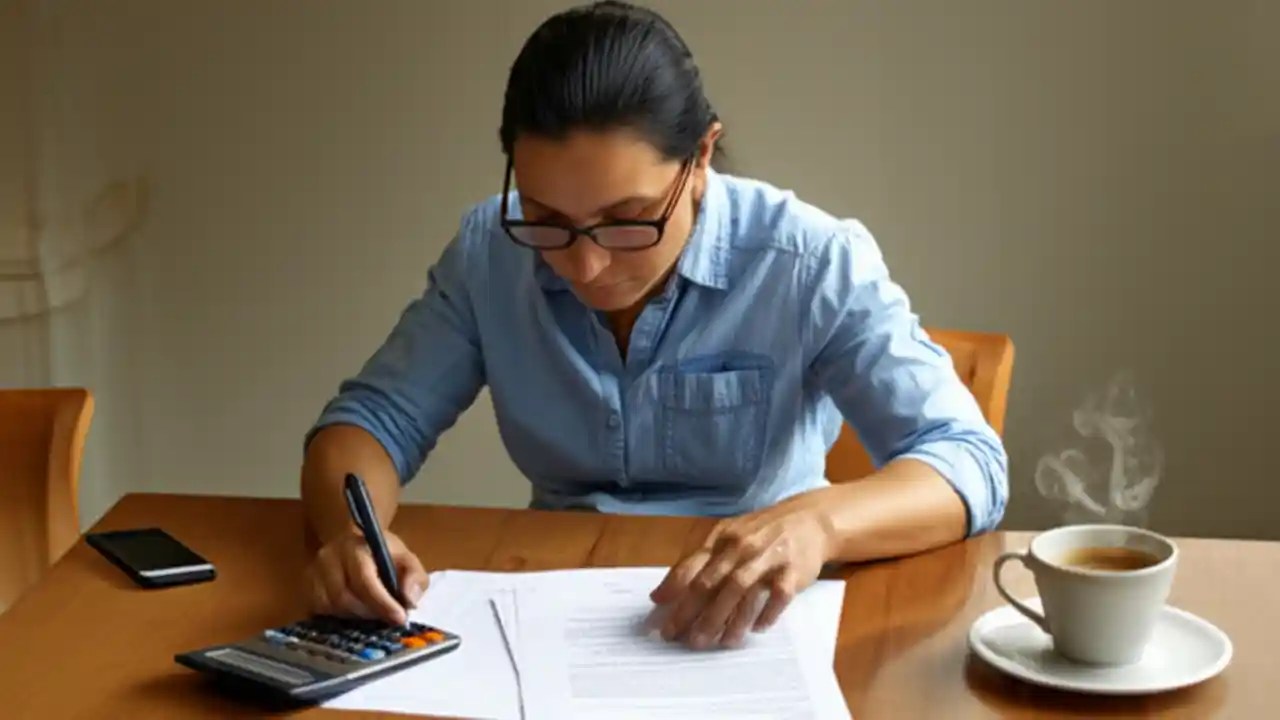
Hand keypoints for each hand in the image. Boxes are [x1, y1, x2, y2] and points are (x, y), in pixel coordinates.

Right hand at [304, 527, 427, 624]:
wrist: (357, 544)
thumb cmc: (384, 555)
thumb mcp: (407, 561)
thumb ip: (414, 577)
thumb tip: (409, 601)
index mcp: (355, 547)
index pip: (364, 579)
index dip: (382, 603)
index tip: (399, 618)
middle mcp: (328, 557)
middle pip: (343, 597)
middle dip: (369, 613)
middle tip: (386, 619)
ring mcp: (313, 572)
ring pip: (330, 607)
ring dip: (354, 617)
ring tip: (371, 615)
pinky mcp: (307, 587)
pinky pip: (319, 611)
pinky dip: (338, 618)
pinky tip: (354, 614)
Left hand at [649, 491, 835, 649]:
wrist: (810, 521)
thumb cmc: (761, 533)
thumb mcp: (729, 536)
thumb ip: (699, 561)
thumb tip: (664, 592)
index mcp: (721, 537)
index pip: (691, 565)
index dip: (672, 589)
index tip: (658, 612)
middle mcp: (741, 546)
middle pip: (711, 583)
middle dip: (692, 613)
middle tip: (679, 637)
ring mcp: (767, 558)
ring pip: (741, 591)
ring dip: (726, 620)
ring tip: (715, 643)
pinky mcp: (793, 570)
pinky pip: (777, 596)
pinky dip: (766, 614)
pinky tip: (757, 629)